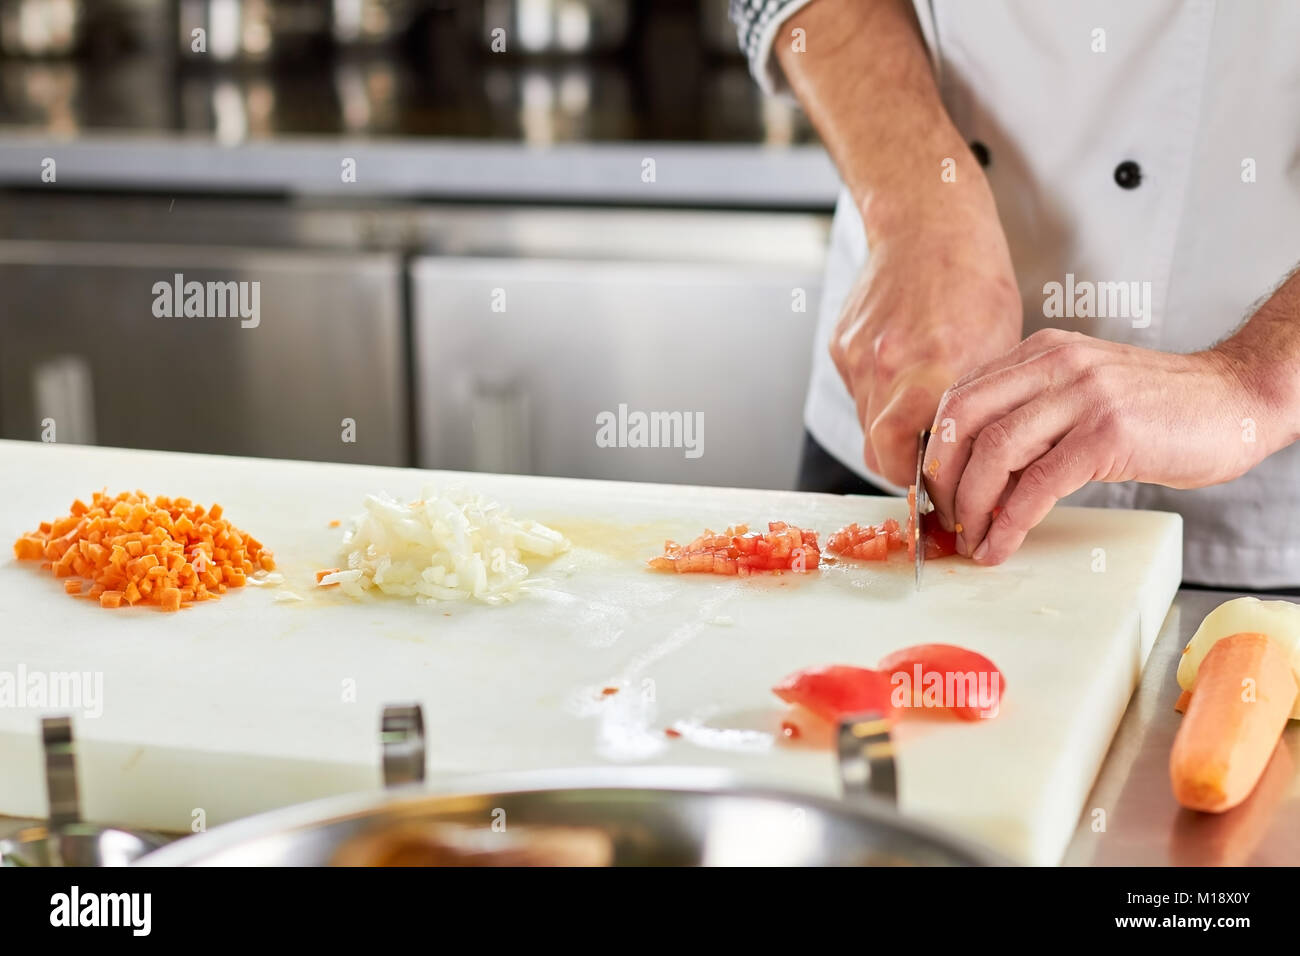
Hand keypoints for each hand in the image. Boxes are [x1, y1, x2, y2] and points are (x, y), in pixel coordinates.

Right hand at [829, 211, 1021, 485]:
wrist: (930, 224)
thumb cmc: (975, 281)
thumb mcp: (996, 352)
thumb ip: (974, 409)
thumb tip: (973, 460)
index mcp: (932, 375)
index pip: (905, 466)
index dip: (923, 485)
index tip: (940, 489)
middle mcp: (886, 370)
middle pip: (877, 454)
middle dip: (902, 467)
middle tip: (930, 464)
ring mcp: (856, 357)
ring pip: (866, 422)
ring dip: (891, 427)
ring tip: (922, 405)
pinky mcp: (840, 344)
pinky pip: (857, 389)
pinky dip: (879, 392)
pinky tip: (904, 367)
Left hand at [925, 328, 1287, 563]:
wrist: (1236, 401)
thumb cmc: (1161, 408)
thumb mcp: (1083, 394)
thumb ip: (1034, 416)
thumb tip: (979, 474)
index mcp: (1041, 352)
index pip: (961, 396)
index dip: (938, 450)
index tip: (934, 490)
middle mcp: (1055, 364)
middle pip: (964, 419)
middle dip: (943, 477)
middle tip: (945, 518)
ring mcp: (1081, 396)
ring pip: (994, 451)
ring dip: (972, 505)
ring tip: (972, 539)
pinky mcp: (1107, 434)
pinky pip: (1038, 484)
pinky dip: (1011, 521)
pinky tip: (1003, 544)